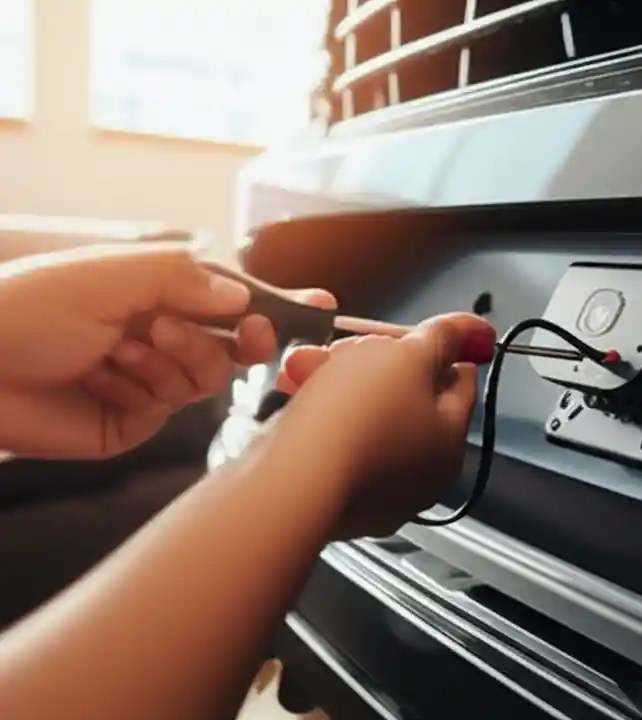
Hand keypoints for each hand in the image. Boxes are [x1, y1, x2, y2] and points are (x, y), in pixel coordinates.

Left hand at [0, 243, 334, 458]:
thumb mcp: (110, 274)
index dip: (274, 303)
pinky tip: (103, 374)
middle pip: (232, 342)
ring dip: (174, 358)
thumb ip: (183, 277)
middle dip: (230, 336)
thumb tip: (243, 298)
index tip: (316, 308)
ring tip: (123, 347)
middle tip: (243, 332)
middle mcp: (159, 333)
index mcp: (157, 289)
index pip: (231, 296)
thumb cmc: (25, 308)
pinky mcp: (129, 421)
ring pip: (206, 377)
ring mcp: (146, 379)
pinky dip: (143, 388)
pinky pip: (168, 408)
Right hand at [265, 313, 494, 537]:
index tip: (400, 332)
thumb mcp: (407, 358)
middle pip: (406, 399)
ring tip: (303, 362)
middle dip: (371, 361)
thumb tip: (472, 330)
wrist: (289, 484)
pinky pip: (332, 444)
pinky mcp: (331, 501)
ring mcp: (375, 494)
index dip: (434, 348)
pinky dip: (315, 416)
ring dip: (334, 380)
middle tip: (343, 346)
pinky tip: (291, 391)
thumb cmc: (358, 415)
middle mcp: (421, 476)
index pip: (459, 382)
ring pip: (363, 417)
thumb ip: (442, 339)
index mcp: (451, 444)